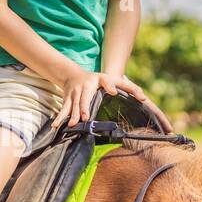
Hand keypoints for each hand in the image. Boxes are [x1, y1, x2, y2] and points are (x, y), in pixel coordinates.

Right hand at [49, 70, 174, 134]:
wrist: (73, 74)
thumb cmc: (99, 81)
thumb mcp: (115, 80)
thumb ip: (130, 88)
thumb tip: (144, 99)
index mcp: (100, 80)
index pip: (106, 81)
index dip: (110, 85)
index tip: (113, 92)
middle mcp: (86, 85)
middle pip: (85, 97)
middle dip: (84, 107)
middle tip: (86, 117)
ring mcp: (75, 92)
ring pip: (73, 104)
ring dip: (72, 115)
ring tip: (71, 125)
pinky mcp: (67, 98)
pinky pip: (64, 109)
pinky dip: (60, 118)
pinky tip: (56, 126)